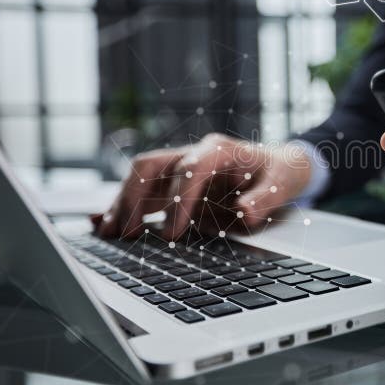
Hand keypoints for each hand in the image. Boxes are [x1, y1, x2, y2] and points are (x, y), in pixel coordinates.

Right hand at [95, 134, 312, 240]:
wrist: (279, 164)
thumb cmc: (279, 173)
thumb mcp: (282, 184)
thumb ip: (264, 199)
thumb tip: (246, 212)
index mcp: (220, 150)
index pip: (191, 168)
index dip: (178, 199)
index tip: (171, 231)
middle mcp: (193, 153)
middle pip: (152, 166)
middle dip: (135, 198)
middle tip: (128, 234)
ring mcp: (179, 167)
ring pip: (140, 178)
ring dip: (122, 204)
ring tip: (107, 233)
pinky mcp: (172, 183)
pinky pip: (141, 190)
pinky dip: (122, 206)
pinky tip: (102, 224)